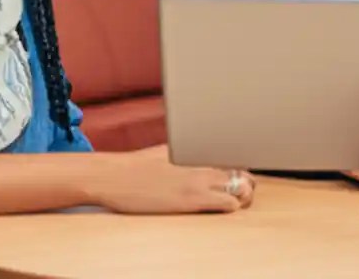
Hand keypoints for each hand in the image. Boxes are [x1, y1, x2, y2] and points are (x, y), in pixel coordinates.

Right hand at [89, 145, 255, 213]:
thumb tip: (191, 156)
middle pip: (244, 172)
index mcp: (194, 149)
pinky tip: (220, 208)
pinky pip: (229, 204)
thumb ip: (183, 154)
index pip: (234, 155)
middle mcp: (201, 161)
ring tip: (231, 203)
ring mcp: (199, 180)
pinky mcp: (193, 199)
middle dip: (247, 184)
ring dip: (242, 197)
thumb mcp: (164, 152)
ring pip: (242, 188)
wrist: (112, 176)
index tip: (236, 177)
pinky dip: (231, 207)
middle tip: (237, 193)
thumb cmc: (133, 167)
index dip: (239, 169)